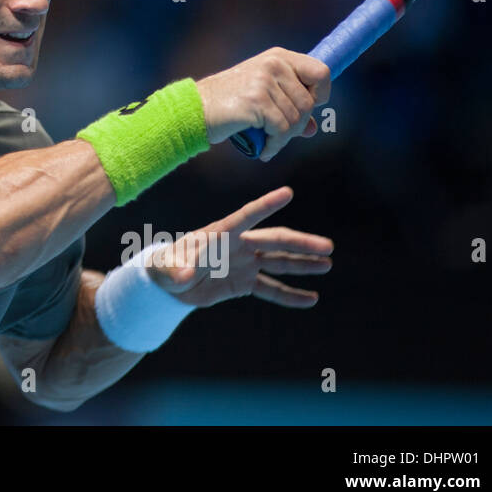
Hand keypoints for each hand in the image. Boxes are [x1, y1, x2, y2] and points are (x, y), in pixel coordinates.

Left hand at [145, 186, 331, 308]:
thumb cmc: (164, 267)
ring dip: (303, 264)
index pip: (246, 217)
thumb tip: (183, 275)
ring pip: (279, 262)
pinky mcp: (245, 282)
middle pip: (273, 240)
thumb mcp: (164, 269)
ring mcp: (244, 263)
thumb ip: (174, 270)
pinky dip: (289, 296)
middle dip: (300, 243)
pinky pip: (271, 289)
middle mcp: (237, 245)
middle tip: (327, 246)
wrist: (168, 284)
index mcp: (219, 234)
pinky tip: (310, 299)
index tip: (287, 193)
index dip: (265, 205)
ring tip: (327, 264)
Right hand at [196, 48, 331, 160]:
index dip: (321, 94)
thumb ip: (288, 107)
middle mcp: (273, 65)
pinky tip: (264, 150)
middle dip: (298, 124)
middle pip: (309, 103)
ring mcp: (264, 81)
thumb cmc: (227, 104)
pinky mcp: (257, 101)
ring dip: (285, 137)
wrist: (193, 109)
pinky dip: (275, 145)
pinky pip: (282, 130)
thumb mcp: (262, 97)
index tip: (308, 108)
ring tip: (268, 142)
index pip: (321, 72)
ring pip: (297, 119)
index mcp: (278, 57)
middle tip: (279, 134)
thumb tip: (312, 128)